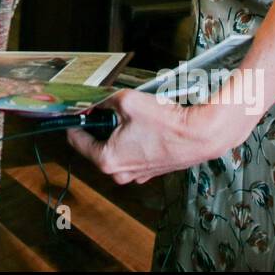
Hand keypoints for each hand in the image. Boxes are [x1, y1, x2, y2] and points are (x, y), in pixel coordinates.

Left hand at [66, 89, 256, 184]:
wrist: (200, 135)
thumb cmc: (166, 123)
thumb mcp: (126, 101)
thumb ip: (103, 100)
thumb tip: (94, 100)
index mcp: (107, 160)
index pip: (76, 140)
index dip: (75, 121)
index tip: (77, 110)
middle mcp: (120, 173)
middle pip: (96, 146)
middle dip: (99, 126)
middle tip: (105, 108)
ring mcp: (137, 175)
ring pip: (115, 149)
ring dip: (117, 133)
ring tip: (129, 116)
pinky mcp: (151, 171)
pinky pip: (133, 153)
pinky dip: (133, 140)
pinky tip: (143, 126)